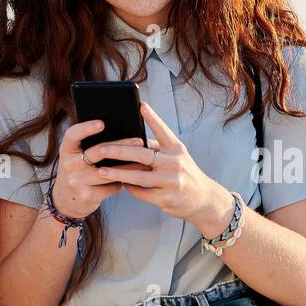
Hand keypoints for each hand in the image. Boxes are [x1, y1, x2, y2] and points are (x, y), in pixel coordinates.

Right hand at [50, 119, 137, 218]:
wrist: (66, 200)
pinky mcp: (87, 196)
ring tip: (144, 161)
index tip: (102, 123)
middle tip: (139, 141)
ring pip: (108, 172)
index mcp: (66, 149)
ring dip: (129, 167)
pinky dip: (122, 182)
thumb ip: (89, 145)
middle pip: (98, 152)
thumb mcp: (76, 156)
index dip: (86, 128)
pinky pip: (111, 187)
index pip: (72, 135)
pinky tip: (132, 178)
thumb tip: (120, 131)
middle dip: (121, 146)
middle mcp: (69, 165)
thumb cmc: (78, 170)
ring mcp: (77, 181)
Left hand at [93, 101, 234, 232]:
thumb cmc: (185, 174)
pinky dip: (130, 188)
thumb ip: (158, 149)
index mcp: (177, 149)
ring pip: (139, 176)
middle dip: (119, 151)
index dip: (152, 118)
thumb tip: (132, 140)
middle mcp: (175, 163)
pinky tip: (121, 185)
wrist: (204, 199)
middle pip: (143, 154)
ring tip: (102, 171)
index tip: (140, 105)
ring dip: (118, 173)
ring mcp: (171, 181)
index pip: (163, 131)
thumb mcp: (178, 157)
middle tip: (102, 149)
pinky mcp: (167, 198)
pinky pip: (142, 192)